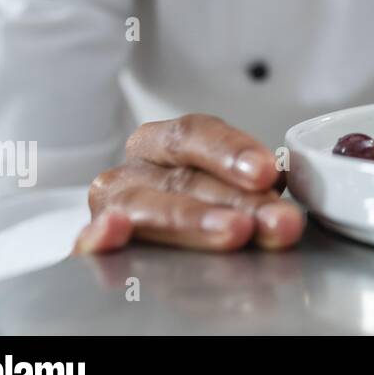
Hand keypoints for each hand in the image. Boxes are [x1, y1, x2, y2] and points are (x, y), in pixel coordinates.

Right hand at [73, 114, 304, 254]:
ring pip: (149, 206)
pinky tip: (114, 231)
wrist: (152, 234)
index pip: (196, 133)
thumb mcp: (231, 190)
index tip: (268, 172)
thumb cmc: (200, 204)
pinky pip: (90, 238)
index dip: (232, 150)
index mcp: (165, 142)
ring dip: (195, 220)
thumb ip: (256, 190)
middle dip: (240, 201)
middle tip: (277, 219)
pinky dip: (100, 235)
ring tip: (236, 231)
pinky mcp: (94, 241)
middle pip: (186, 178)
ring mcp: (111, 204)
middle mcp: (135, 168)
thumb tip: (283, 191)